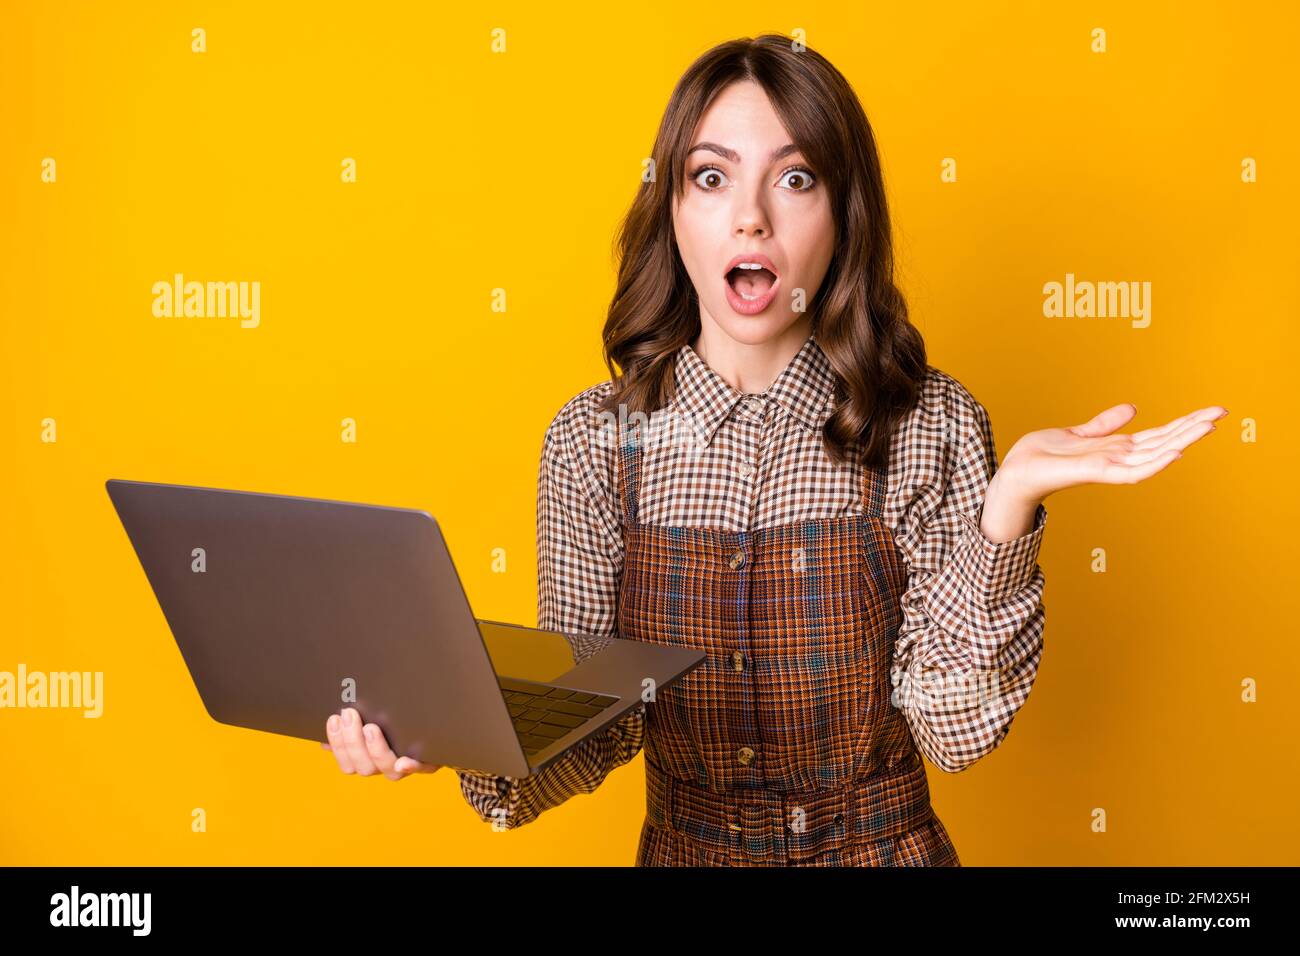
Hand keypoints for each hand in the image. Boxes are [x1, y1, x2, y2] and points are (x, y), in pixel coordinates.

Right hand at [322, 707, 442, 780]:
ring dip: (375, 750)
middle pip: (363, 767)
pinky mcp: (428, 762)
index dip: (337, 744)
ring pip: (387, 768)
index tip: (334, 719)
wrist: (436, 730)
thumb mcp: (372, 720)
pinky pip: (420, 768)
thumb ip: (351, 727)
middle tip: (349, 714)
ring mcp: (406, 767)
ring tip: (370, 727)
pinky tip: (403, 762)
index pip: (347, 763)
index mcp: (368, 761)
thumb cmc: (396, 723)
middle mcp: (385, 768)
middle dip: (352, 741)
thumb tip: (326, 734)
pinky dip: (410, 766)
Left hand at [996, 403, 1228, 502]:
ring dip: (1181, 440)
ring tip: (1207, 427)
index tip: (1211, 412)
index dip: (1183, 423)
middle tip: (1222, 413)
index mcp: (1115, 448)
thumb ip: (1104, 424)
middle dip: (1192, 428)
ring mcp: (1108, 468)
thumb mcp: (1077, 433)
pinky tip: (1174, 453)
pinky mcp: (1094, 473)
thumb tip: (1133, 408)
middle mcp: (1117, 459)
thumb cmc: (1041, 456)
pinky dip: (1154, 463)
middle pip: (1163, 441)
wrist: (1015, 473)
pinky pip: (1131, 472)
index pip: (1158, 434)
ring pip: (1154, 454)